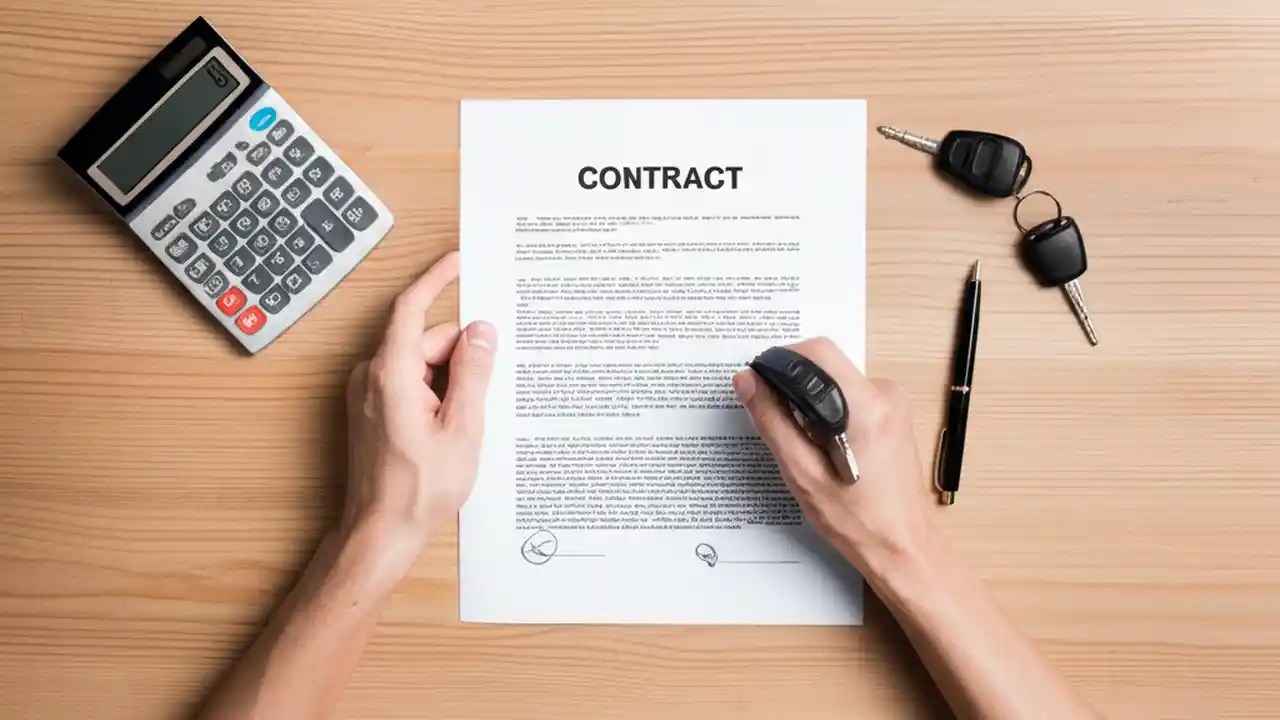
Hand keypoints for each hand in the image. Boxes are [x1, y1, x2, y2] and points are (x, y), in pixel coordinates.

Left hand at [343, 251, 496, 578]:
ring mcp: (367, 394)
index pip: (413, 307)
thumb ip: (473, 372)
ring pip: (419, 363)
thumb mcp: (462, 428)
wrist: (381, 532)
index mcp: (392, 373)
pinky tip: (453, 425)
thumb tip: (482, 330)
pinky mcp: (371, 411)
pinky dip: (436, 393)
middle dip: (460, 355)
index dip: (437, 279)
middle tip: (488, 390)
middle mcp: (372, 376)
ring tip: (468, 422)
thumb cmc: (420, 488)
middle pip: (425, 340)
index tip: (460, 261)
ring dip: (450, 380)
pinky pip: (409, 383)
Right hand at [733, 337, 934, 573]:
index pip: (817, 351)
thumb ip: (772, 421)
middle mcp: (886, 394)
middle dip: (795, 385)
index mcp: (866, 405)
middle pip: (826, 363)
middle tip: (780, 424)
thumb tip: (747, 382)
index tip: (759, 385)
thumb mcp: (802, 474)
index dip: (780, 360)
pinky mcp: (895, 414)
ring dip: (813, 401)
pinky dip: (831, 410)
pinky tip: (826, 448)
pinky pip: (852, 395)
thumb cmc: (857, 521)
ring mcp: (894, 403)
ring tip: (807, 446)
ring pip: (837, 380)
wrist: (904, 547)